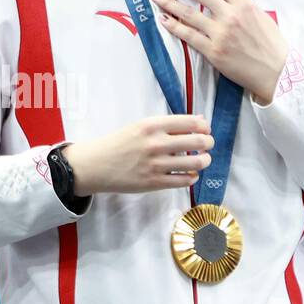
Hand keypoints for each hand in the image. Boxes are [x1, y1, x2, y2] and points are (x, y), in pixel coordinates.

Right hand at [67, 116, 213, 194]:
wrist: (95, 165)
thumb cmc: (119, 143)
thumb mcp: (141, 127)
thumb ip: (170, 124)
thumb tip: (200, 120)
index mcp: (152, 125)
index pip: (191, 123)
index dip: (205, 126)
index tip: (205, 130)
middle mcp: (156, 144)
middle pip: (199, 142)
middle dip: (209, 143)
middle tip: (207, 145)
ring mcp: (156, 165)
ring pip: (197, 163)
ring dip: (205, 161)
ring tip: (202, 160)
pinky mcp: (154, 183)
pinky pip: (185, 180)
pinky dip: (193, 176)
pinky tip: (190, 173)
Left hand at [149, 0, 287, 104]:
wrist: (277, 72)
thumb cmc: (272, 45)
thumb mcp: (260, 16)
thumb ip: (240, 4)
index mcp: (244, 4)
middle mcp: (230, 15)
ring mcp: (220, 33)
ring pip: (188, 13)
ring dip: (168, 2)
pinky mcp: (213, 51)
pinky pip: (189, 36)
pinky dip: (174, 26)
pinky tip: (163, 19)